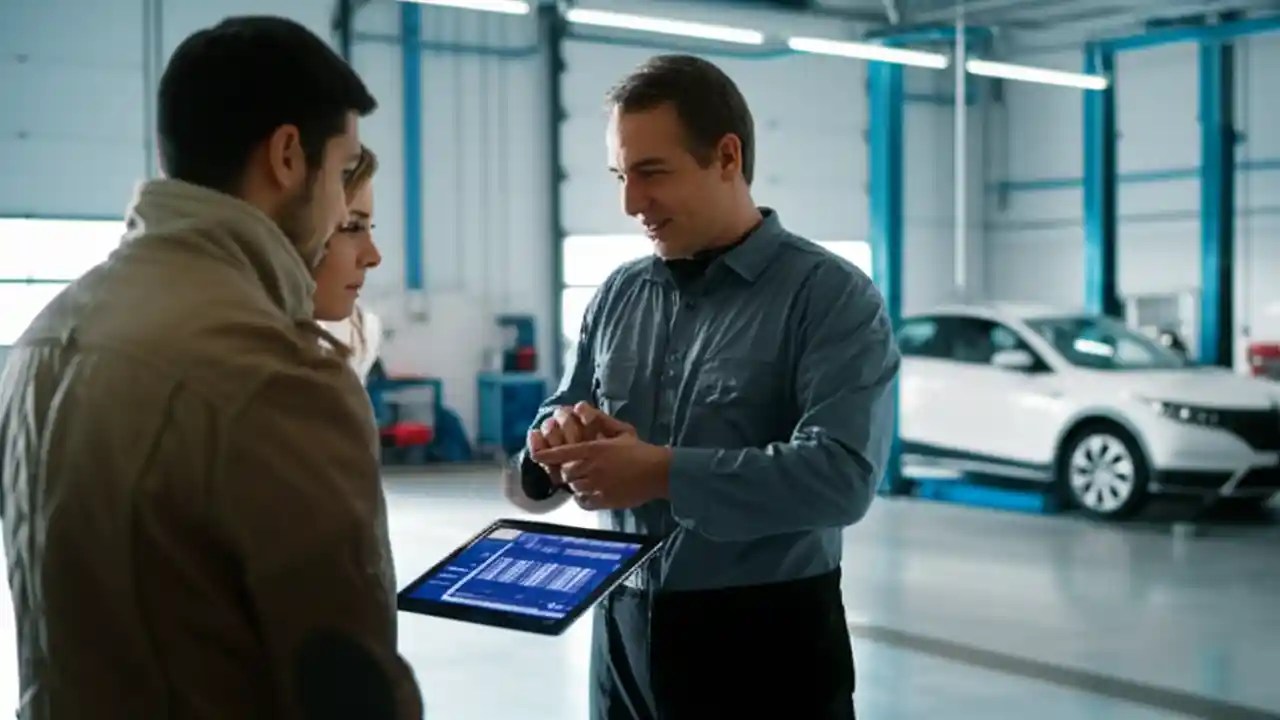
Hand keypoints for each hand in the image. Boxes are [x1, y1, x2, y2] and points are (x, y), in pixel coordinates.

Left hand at [531, 434, 670, 510]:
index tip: (536, 456)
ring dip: (575, 484)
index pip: (562, 453)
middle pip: (565, 472)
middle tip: (575, 470)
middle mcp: (592, 468)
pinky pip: (583, 502)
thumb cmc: (639, 450)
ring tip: (586, 480)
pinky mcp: (603, 501)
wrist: (658, 472)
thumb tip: (581, 408)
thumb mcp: (622, 431)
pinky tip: (589, 493)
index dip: (546, 455)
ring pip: (573, 487)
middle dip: (566, 471)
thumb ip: (601, 421)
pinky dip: (582, 498)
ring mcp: (597, 486)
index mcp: (594, 449)